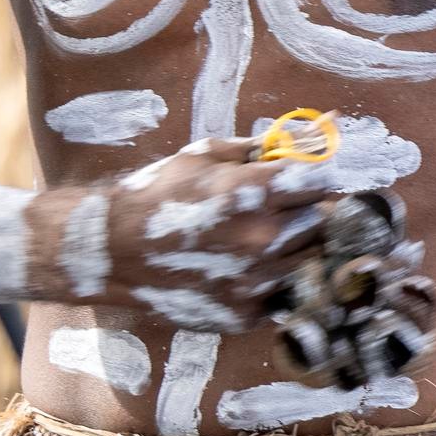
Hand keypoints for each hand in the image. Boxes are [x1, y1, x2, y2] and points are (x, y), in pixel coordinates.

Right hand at [96, 137, 332, 330]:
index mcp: (255, 193)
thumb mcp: (205, 155)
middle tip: (277, 207)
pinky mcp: (246, 313)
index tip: (302, 178)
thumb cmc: (158, 194)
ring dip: (293, 246)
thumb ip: (265, 145)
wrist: (112, 252)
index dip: (316, 176)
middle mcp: (263, 239)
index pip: (323, 180)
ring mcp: (256, 282)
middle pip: (321, 221)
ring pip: (308, 259)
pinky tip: (243, 267)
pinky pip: (283, 293)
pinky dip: (272, 280)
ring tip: (257, 238)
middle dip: (305, 210)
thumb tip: (322, 122)